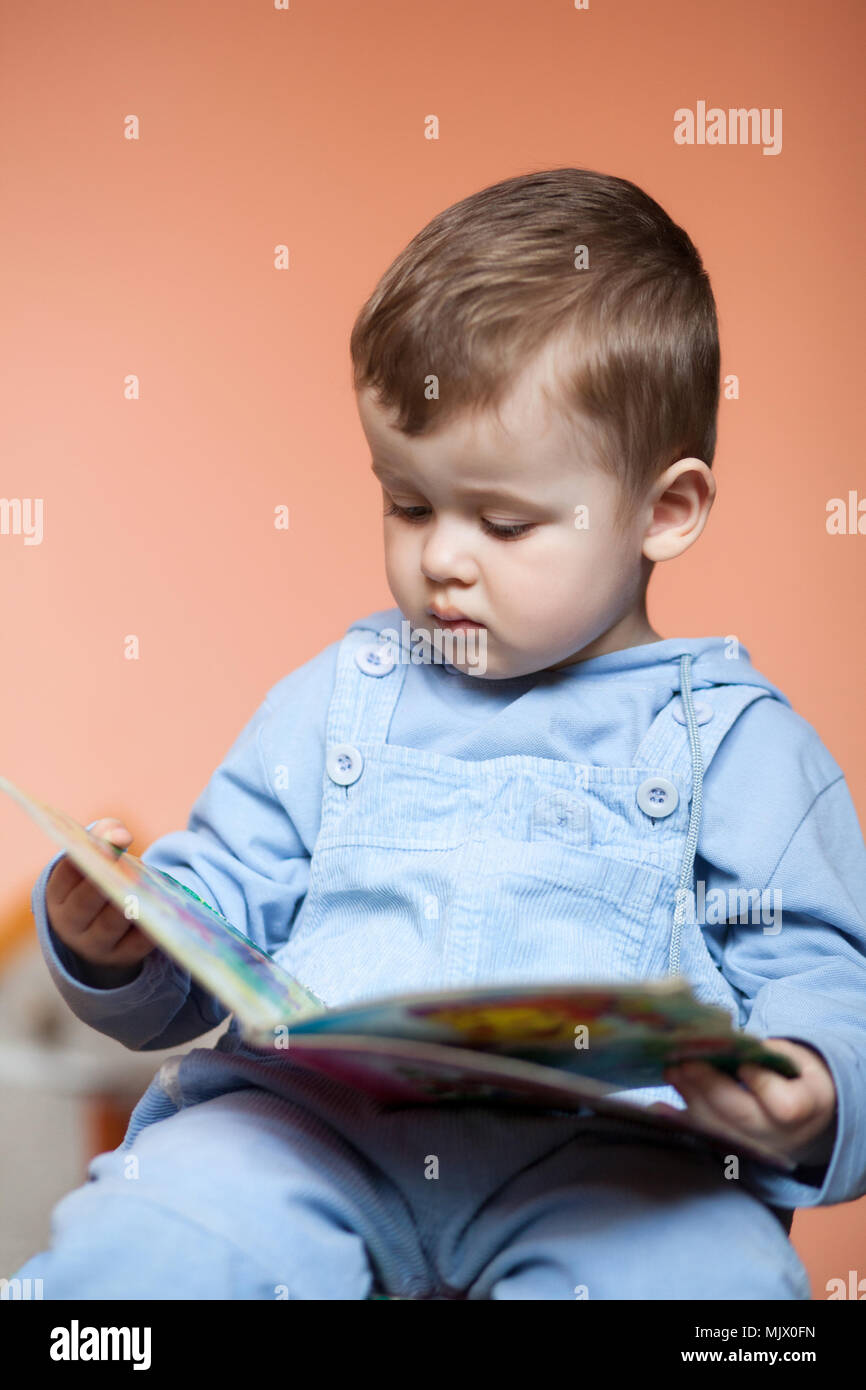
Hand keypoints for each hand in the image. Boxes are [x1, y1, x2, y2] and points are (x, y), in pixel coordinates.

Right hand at [44, 817, 155, 986]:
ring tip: (144, 892)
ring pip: (110, 925)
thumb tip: (120, 835)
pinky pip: (135, 944)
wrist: (101, 929)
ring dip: (128, 907)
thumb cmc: (100, 883)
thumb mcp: (98, 859)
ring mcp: (94, 944)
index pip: (68, 873)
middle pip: (86, 902)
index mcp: (58, 894)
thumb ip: (107, 835)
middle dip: (107, 882)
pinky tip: (162, 914)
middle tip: (128, 868)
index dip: (88, 856)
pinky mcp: (121, 956)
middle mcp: (70, 922)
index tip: (111, 842)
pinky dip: (148, 929)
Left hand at [662, 1038, 837, 1166]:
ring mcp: (752, 1146)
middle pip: (741, 1116)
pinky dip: (678, 1121)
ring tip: (671, 1070)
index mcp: (804, 1109)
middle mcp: (777, 1135)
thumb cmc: (798, 1080)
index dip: (762, 1085)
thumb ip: (775, 1053)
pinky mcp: (732, 1148)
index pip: (785, 1105)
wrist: (807, 1120)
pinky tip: (657, 1108)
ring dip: (690, 1097)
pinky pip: (702, 1136)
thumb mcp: (800, 1061)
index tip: (742, 1063)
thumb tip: (736, 1045)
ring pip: (717, 1126)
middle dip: (709, 1087)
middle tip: (686, 1062)